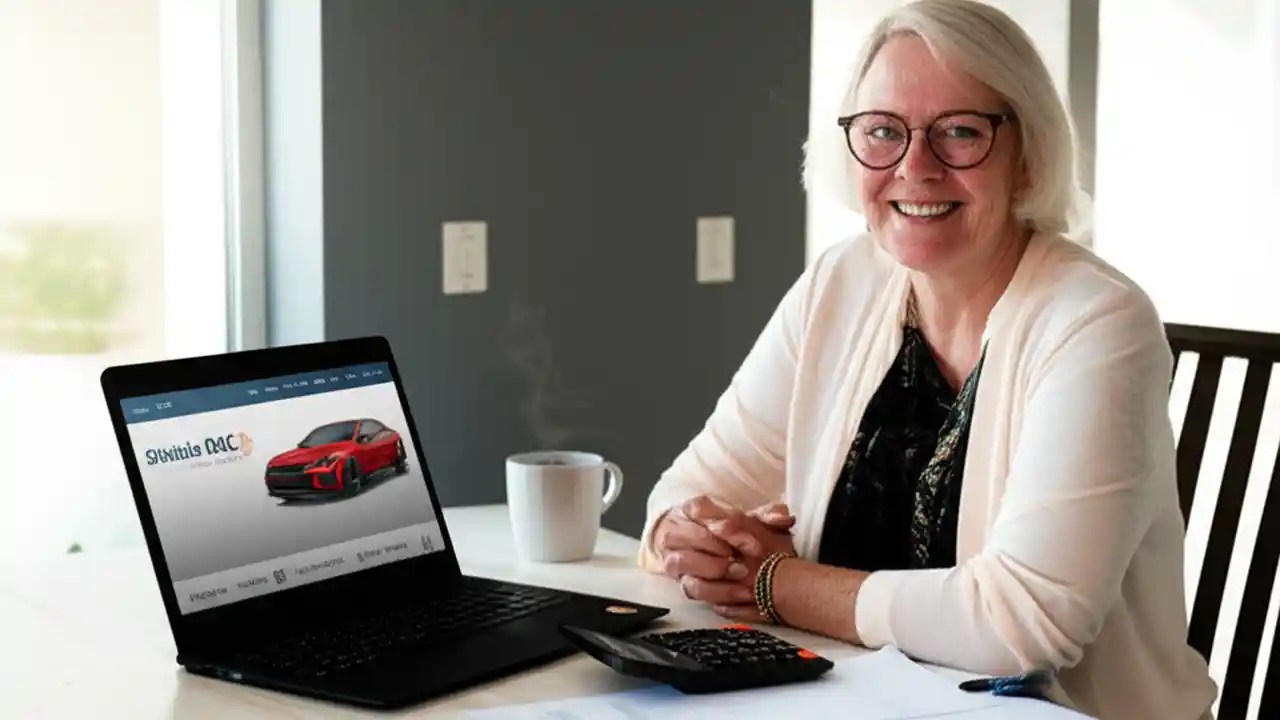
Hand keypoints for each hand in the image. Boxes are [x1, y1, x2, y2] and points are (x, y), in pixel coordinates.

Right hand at [654, 497, 794, 579]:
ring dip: (710, 569)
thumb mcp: (755, 522)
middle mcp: (678, 532)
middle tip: (742, 558)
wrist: (726, 557)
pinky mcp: (683, 582)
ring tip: (741, 574)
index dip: (721, 524)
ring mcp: (675, 558)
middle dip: (712, 546)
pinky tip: (740, 593)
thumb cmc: (740, 534)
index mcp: (694, 511)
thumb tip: (783, 517)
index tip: (750, 540)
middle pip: (682, 535)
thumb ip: (769, 516)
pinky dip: (715, 592)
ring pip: (680, 562)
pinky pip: (690, 588)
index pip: (698, 509)